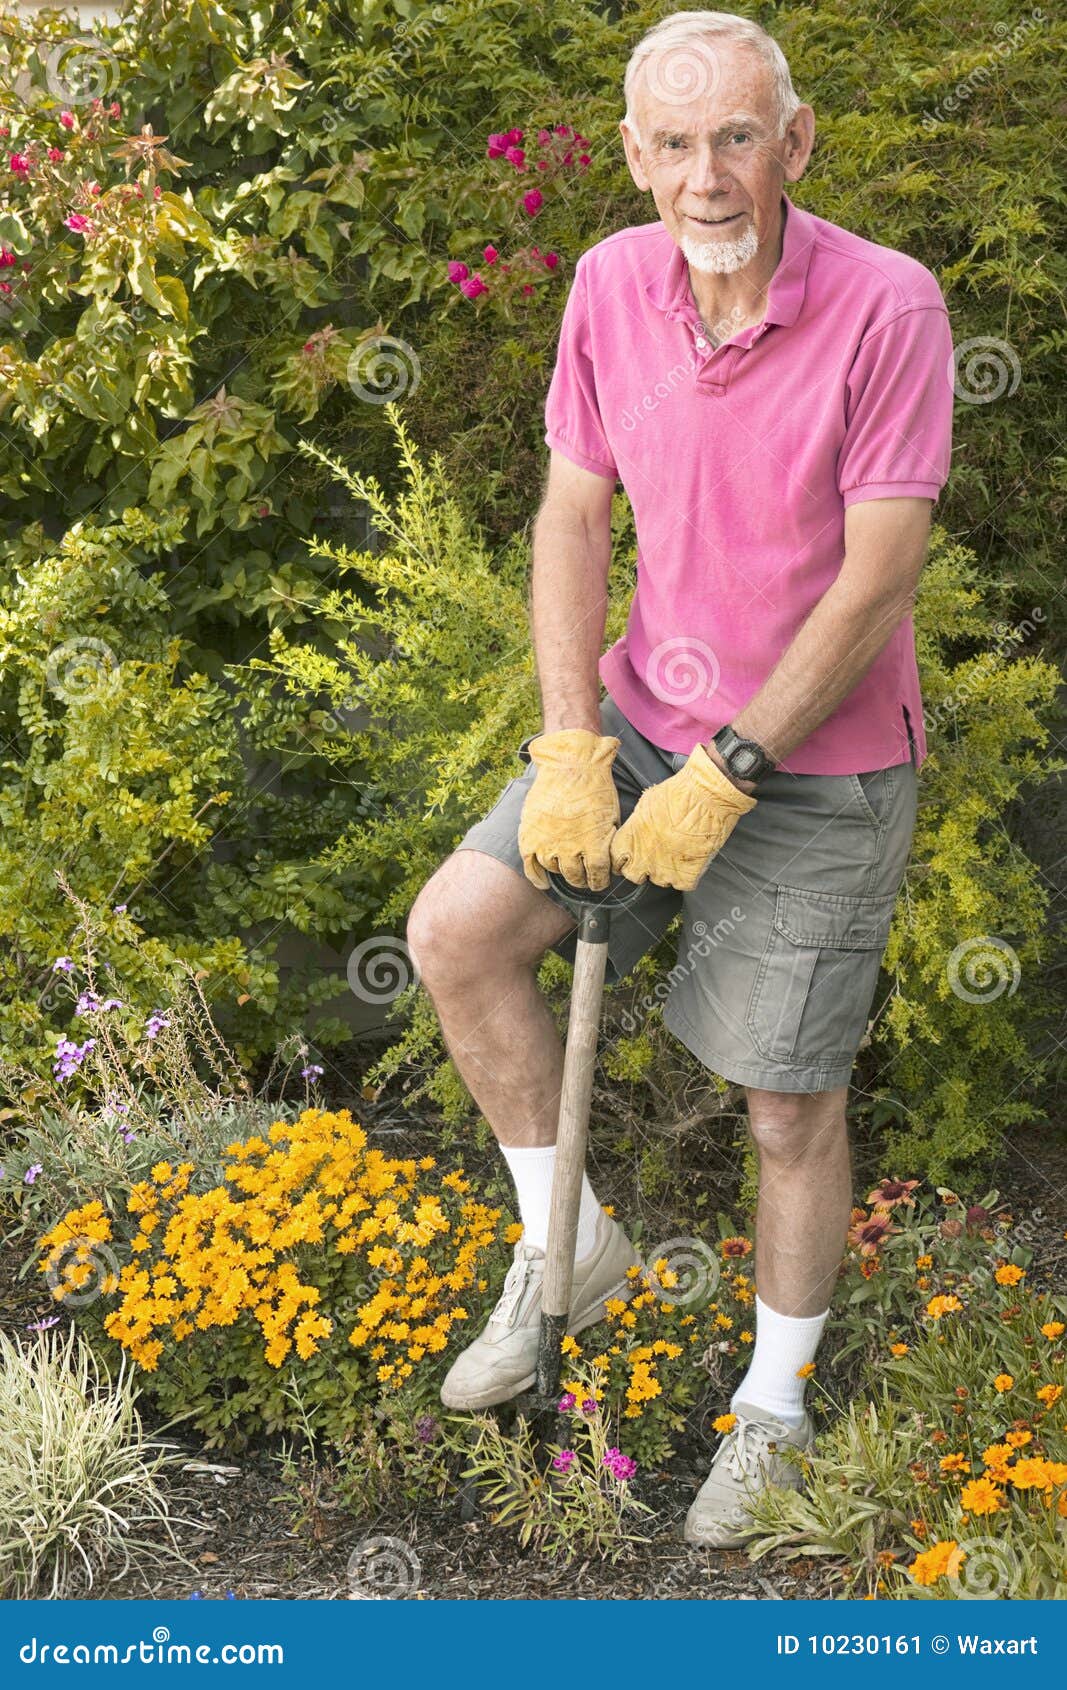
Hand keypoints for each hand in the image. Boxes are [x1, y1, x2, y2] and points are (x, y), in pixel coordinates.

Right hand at [517, 729, 620, 891]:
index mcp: (594, 843)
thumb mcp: (612, 815)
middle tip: (584, 877)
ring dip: (562, 871)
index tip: (600, 881)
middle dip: (582, 879)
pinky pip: (531, 866)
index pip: (597, 875)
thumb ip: (610, 841)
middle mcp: (570, 847)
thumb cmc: (596, 787)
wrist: (570, 764)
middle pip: (575, 876)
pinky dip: (537, 878)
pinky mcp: (530, 836)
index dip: (599, 881)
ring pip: (554, 869)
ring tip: (567, 868)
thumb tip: (612, 861)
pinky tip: (544, 883)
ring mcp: (547, 843)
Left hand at [609, 743, 757, 890]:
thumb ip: (637, 825)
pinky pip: (683, 884)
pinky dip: (688, 876)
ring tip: (679, 852)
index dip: (625, 859)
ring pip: (660, 881)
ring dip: (667, 871)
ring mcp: (664, 870)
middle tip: (657, 856)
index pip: (616, 861)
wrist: (706, 797)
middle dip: (643, 869)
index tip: (632, 857)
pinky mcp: (686, 876)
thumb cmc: (677, 793)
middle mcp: (643, 858)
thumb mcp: (646, 804)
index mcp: (630, 839)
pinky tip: (692, 860)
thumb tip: (638, 831)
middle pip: (634, 876)